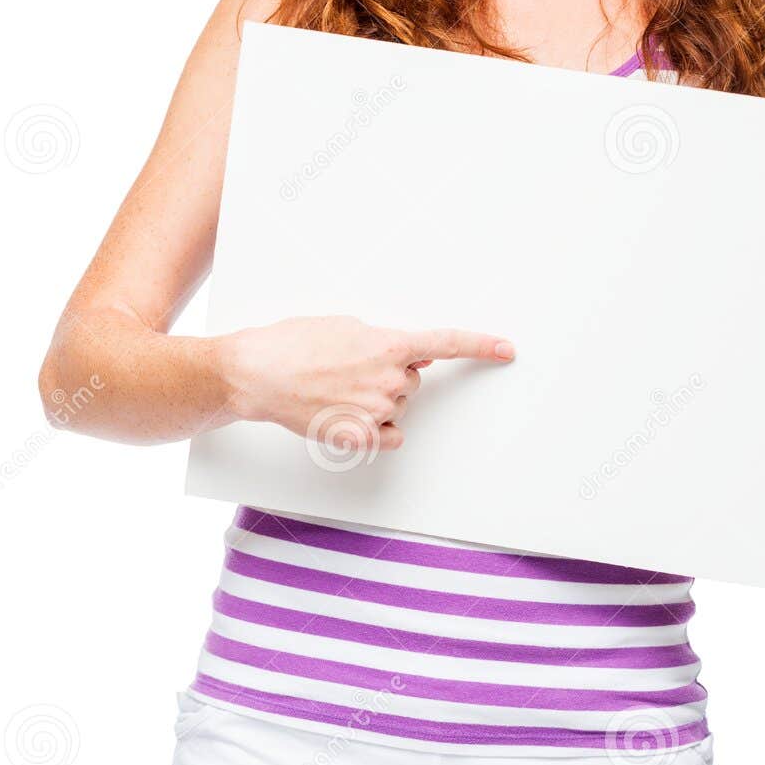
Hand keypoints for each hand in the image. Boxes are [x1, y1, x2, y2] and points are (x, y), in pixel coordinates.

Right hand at [219, 314, 514, 452]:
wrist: (257, 372)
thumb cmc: (294, 343)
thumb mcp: (346, 327)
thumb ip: (384, 341)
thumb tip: (407, 354)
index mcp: (390, 346)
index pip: (446, 344)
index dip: (480, 346)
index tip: (506, 349)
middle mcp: (390, 380)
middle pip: (413, 380)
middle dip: (390, 373)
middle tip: (349, 367)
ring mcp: (376, 411)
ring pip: (397, 407)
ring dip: (376, 399)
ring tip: (336, 388)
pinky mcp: (360, 437)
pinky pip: (390, 435)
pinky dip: (377, 428)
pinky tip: (347, 413)